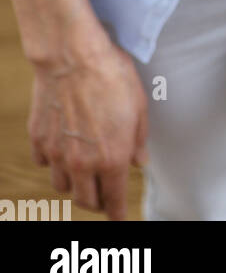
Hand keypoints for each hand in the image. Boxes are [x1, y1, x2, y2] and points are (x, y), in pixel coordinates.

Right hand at [28, 34, 149, 220]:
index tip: (119, 216)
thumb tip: (139, 161)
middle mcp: (82, 163)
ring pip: (63, 186)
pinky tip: (62, 149)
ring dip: (75, 183)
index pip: (113, 200)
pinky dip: (53, 162)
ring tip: (84, 171)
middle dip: (98, 202)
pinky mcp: (39, 139)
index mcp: (111, 158)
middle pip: (86, 201)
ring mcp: (56, 153)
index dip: (117, 212)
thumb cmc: (111, 75)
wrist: (72, 56)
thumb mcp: (139, 105)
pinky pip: (44, 163)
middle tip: (104, 193)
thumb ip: (139, 139)